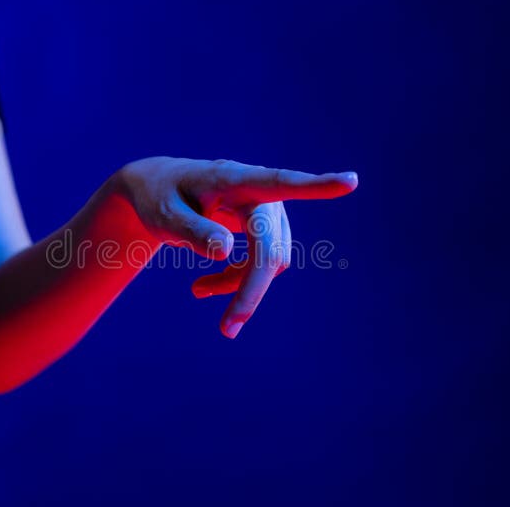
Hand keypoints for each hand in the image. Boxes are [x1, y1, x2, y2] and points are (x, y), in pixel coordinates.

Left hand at [115, 157, 357, 338]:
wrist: (157, 190)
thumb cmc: (158, 199)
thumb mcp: (163, 216)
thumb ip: (191, 231)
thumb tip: (226, 251)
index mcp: (234, 178)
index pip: (278, 183)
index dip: (316, 186)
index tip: (352, 181)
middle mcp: (259, 192)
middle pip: (270, 248)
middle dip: (251, 290)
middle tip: (228, 331)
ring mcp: (265, 209)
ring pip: (269, 261)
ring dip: (239, 285)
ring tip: (197, 292)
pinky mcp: (264, 226)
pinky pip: (263, 262)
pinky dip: (239, 280)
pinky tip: (205, 289)